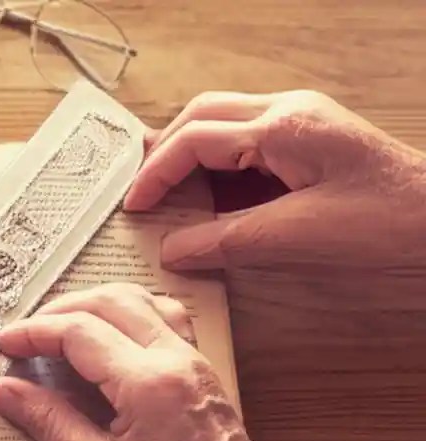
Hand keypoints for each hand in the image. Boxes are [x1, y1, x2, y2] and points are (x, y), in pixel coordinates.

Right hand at [0, 284, 309, 440]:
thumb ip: (48, 421)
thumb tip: (1, 390)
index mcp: (146, 382)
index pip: (78, 332)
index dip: (33, 333)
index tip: (3, 345)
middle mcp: (174, 358)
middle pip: (108, 301)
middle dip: (58, 310)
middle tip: (24, 334)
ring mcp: (194, 361)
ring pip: (139, 300)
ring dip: (94, 304)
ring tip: (60, 328)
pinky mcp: (202, 372)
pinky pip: (164, 318)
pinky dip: (129, 313)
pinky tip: (111, 334)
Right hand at [124, 90, 425, 268]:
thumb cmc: (389, 221)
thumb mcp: (295, 236)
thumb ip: (225, 240)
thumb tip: (172, 249)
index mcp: (284, 125)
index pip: (195, 139)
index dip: (156, 174)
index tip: (132, 206)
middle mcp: (288, 111)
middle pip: (201, 116)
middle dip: (163, 153)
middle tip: (138, 192)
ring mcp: (301, 122)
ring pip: (221, 125)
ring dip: (188, 158)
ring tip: (162, 196)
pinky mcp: (309, 143)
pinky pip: (246, 145)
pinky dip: (216, 170)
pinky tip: (205, 201)